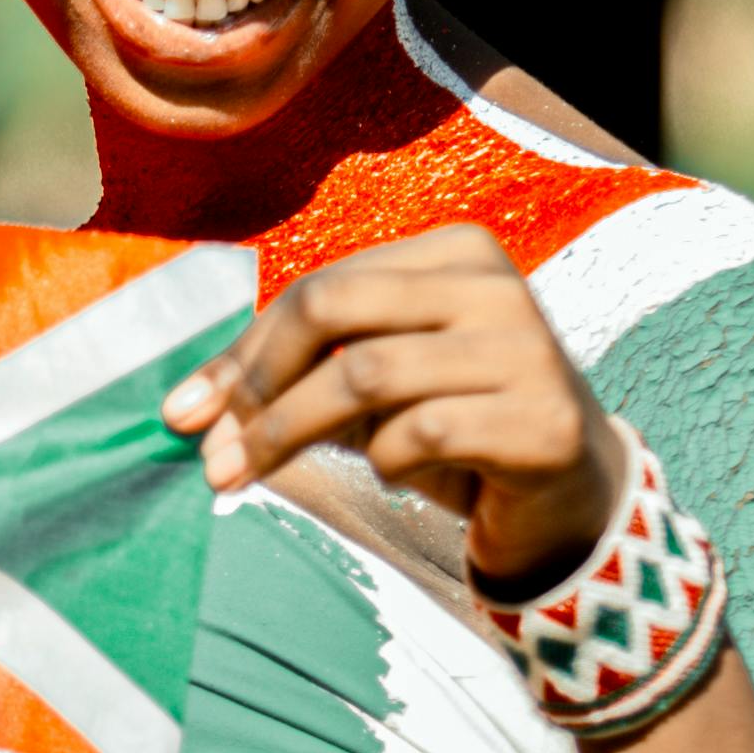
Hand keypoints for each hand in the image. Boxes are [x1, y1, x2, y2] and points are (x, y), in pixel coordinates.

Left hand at [164, 225, 621, 588]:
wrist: (570, 498)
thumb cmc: (457, 430)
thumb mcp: (370, 392)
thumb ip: (288, 380)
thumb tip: (183, 409)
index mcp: (455, 254)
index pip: (320, 287)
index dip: (244, 352)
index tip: (185, 415)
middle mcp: (495, 286)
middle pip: (332, 312)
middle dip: (258, 390)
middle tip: (218, 457)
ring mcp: (528, 349)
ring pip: (366, 374)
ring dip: (295, 433)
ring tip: (270, 472)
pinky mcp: (543, 420)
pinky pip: (422, 432)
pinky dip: (387, 462)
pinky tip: (398, 476)